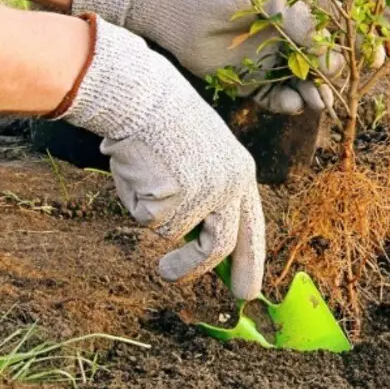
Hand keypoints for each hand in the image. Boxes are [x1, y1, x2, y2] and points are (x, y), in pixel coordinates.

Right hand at [56, 15, 265, 298]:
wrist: (144, 96)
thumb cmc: (165, 125)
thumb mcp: (201, 158)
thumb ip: (207, 198)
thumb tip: (196, 245)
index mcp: (242, 174)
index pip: (252, 229)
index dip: (250, 262)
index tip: (247, 292)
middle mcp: (230, 186)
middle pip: (221, 246)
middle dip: (195, 270)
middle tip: (169, 277)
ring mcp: (204, 193)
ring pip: (174, 233)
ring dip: (155, 220)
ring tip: (146, 186)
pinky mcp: (175, 197)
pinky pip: (148, 219)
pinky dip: (137, 202)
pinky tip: (138, 172)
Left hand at [70, 0, 340, 114]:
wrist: (169, 6)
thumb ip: (302, 25)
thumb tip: (334, 60)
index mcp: (296, 8)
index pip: (336, 29)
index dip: (357, 45)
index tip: (374, 60)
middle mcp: (286, 35)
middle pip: (323, 62)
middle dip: (335, 77)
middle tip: (340, 89)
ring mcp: (269, 59)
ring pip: (303, 83)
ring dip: (315, 94)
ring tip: (319, 102)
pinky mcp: (248, 82)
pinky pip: (276, 98)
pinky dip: (288, 104)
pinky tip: (293, 104)